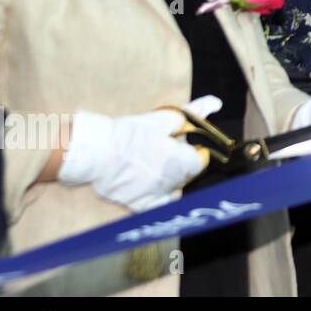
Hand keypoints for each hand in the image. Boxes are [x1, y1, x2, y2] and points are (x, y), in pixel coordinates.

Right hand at [58, 96, 217, 210]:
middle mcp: (170, 181)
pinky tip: (152, 187)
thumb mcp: (163, 118)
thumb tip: (215, 103)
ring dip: (172, 181)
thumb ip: (193, 112)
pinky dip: (160, 199)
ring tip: (157, 168)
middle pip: (187, 176)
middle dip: (182, 164)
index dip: (196, 152)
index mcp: (179, 160)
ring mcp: (154, 195)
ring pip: (174, 191)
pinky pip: (158, 207)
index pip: (200, 162)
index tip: (187, 146)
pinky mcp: (138, 204)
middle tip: (166, 152)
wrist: (94, 152)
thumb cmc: (128, 133)